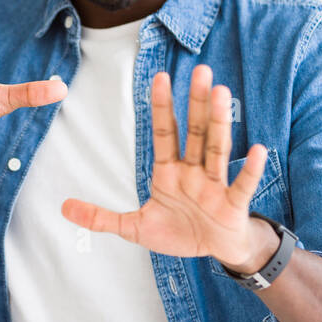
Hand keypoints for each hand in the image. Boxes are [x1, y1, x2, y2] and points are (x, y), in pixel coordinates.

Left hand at [60, 64, 273, 270]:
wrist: (215, 251)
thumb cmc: (179, 232)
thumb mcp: (134, 228)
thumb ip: (101, 218)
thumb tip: (63, 209)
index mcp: (169, 173)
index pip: (165, 134)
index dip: (162, 107)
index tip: (160, 77)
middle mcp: (194, 172)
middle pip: (194, 132)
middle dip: (195, 103)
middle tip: (201, 70)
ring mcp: (214, 186)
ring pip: (217, 150)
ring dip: (219, 123)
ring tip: (222, 94)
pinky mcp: (232, 205)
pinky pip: (242, 185)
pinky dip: (250, 169)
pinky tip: (258, 149)